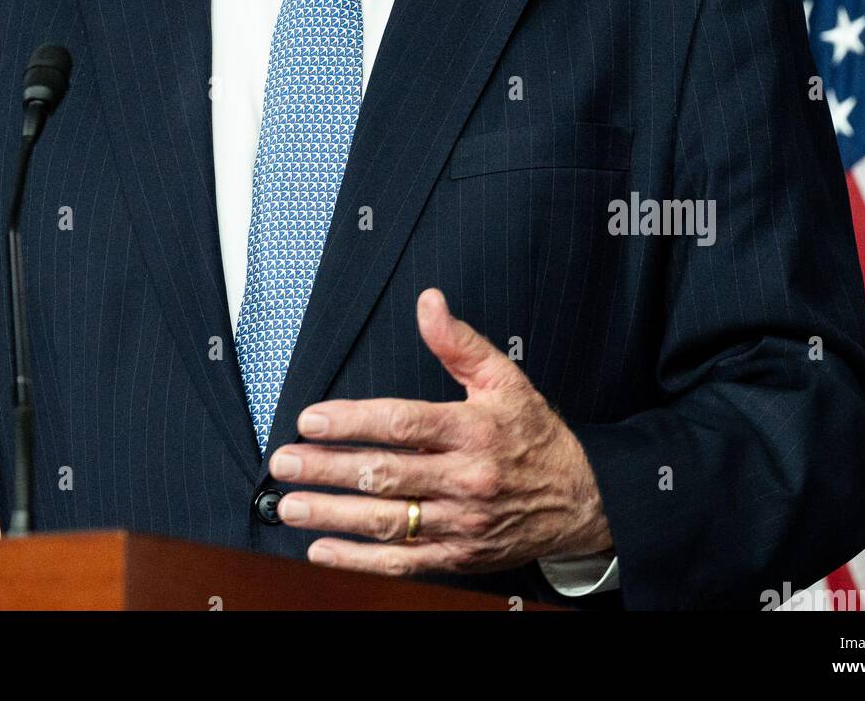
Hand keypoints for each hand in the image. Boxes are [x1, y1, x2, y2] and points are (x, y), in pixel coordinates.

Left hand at [269, 287, 611, 575]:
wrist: (580, 499)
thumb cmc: (535, 435)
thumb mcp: (504, 379)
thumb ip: (459, 342)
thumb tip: (428, 301)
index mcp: (473, 430)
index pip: (403, 423)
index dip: (352, 422)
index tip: (311, 420)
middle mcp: (465, 478)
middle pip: (386, 474)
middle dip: (328, 468)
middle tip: (284, 462)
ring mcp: (460, 522)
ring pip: (387, 521)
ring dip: (333, 515)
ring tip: (291, 505)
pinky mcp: (458, 556)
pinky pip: (403, 562)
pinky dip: (360, 561)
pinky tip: (324, 550)